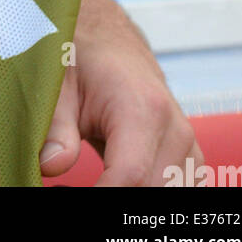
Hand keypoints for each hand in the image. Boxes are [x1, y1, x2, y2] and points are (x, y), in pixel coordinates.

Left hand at [39, 0, 205, 185]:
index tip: (66, 195)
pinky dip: (152, 193)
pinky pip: (180, 191)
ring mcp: (187, 146)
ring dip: (135, 201)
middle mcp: (175, 129)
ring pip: (172, 197)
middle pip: (152, 192)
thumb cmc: (83, 58)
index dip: (101, 197)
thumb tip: (52, 165)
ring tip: (94, 184)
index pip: (131, 177)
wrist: (109, 41)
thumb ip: (56, 126)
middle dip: (113, 198)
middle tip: (71, 188)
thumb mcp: (58, 83)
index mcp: (142, 108)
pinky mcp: (188, 158)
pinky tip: (117, 186)